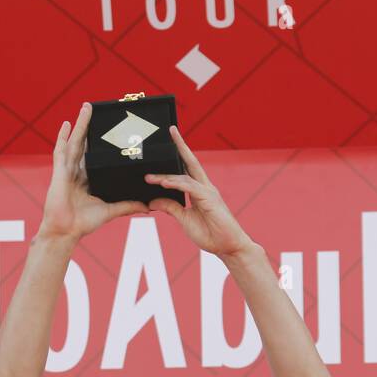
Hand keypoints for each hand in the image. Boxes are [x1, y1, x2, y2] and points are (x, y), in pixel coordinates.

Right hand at [38, 102, 149, 241]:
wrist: (67, 231)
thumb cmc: (83, 223)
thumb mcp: (110, 211)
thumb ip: (127, 205)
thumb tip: (147, 206)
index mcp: (87, 179)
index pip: (95, 156)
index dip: (102, 142)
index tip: (112, 129)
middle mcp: (77, 171)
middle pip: (85, 144)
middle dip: (90, 127)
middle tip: (96, 109)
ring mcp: (67, 170)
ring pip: (75, 142)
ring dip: (80, 124)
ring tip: (87, 107)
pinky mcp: (60, 172)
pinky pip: (60, 151)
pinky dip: (62, 136)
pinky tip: (65, 123)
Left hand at [144, 126, 254, 258]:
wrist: (228, 247)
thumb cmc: (210, 234)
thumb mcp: (184, 219)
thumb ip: (170, 208)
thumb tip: (153, 202)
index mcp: (200, 191)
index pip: (187, 169)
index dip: (178, 155)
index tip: (167, 145)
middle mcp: (205, 187)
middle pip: (191, 161)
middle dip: (181, 145)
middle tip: (171, 129)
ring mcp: (208, 192)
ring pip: (185, 176)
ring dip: (166, 176)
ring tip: (149, 177)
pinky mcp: (209, 199)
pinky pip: (190, 188)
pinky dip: (176, 184)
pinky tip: (164, 183)